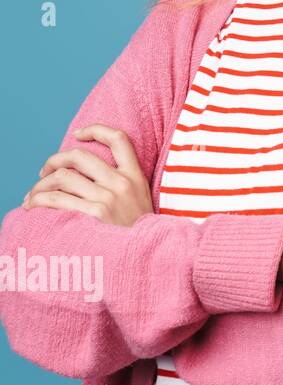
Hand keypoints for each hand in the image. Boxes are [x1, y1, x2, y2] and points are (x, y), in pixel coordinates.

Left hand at [20, 124, 153, 226]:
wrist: (147, 255)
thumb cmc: (137, 232)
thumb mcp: (141, 200)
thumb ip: (122, 185)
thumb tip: (85, 175)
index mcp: (136, 176)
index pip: (119, 140)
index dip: (96, 130)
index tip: (78, 134)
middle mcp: (122, 183)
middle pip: (79, 156)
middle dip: (53, 160)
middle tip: (43, 173)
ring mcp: (108, 198)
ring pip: (62, 177)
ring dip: (40, 185)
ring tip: (33, 196)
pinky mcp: (95, 214)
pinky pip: (56, 200)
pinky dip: (38, 201)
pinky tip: (33, 207)